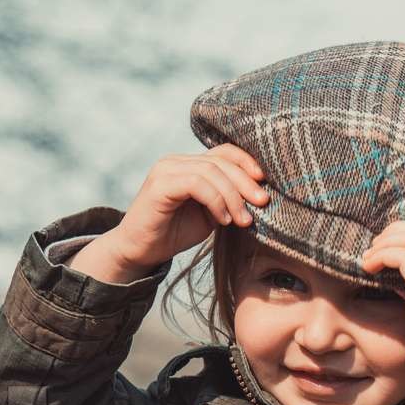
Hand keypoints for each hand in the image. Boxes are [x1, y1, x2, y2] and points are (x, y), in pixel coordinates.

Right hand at [92, 144, 269, 277]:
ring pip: (211, 172)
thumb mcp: (210, 215)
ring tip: (242, 220)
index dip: (247, 163)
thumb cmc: (174, 233)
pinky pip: (196, 183)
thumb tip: (258, 195)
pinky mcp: (159, 184)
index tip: (264, 184)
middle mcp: (176, 161)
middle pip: (221, 161)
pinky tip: (223, 220)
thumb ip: (227, 200)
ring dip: (233, 196)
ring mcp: (166, 170)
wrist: (140, 251)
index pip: (224, 152)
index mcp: (188, 164)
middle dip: (246, 182)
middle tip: (262, 203)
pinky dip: (215, 201)